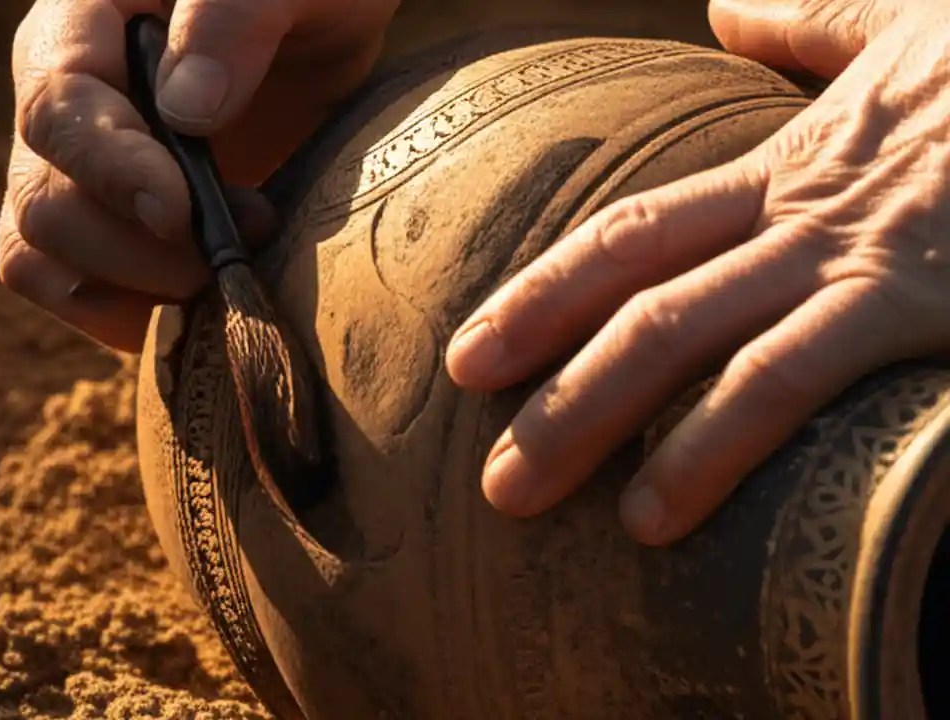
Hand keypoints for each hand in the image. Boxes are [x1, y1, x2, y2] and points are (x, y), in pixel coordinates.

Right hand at [0, 0, 398, 350]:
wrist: (320, 32)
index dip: (109, 171)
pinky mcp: (109, 231)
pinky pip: (80, 295)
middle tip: (239, 246)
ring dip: (134, 292)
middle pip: (41, 205)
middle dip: (136, 251)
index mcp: (81, 26)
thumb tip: (187, 110)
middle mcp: (61, 108)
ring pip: (43, 262)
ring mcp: (78, 176)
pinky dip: (136, 317)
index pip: (55, 110)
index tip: (178, 213)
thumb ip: (233, 16)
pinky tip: (209, 302)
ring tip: (226, 274)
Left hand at [445, 0, 949, 544]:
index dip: (538, 297)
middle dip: (554, 390)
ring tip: (540, 503)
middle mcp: (799, 218)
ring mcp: (857, 261)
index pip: (629, 235)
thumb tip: (733, 4)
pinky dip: (722, 447)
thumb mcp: (900, 29)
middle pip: (637, 300)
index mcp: (784, 171)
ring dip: (608, 429)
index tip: (469, 359)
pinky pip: (796, 381)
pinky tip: (671, 512)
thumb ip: (809, 25)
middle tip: (491, 477)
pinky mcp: (919, 304)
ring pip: (694, 341)